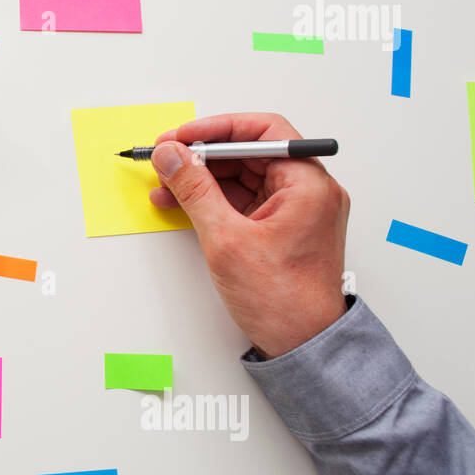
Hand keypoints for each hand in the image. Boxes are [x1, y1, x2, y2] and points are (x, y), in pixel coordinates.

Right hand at [149, 113, 349, 358]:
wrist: (303, 345)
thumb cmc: (282, 300)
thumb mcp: (226, 238)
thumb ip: (194, 189)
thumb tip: (171, 155)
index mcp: (308, 184)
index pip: (262, 131)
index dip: (216, 129)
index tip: (181, 138)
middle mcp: (309, 191)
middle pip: (250, 153)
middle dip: (204, 156)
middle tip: (166, 160)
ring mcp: (298, 211)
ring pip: (244, 177)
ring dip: (203, 180)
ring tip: (165, 187)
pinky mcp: (284, 228)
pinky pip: (245, 200)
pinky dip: (214, 200)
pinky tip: (183, 204)